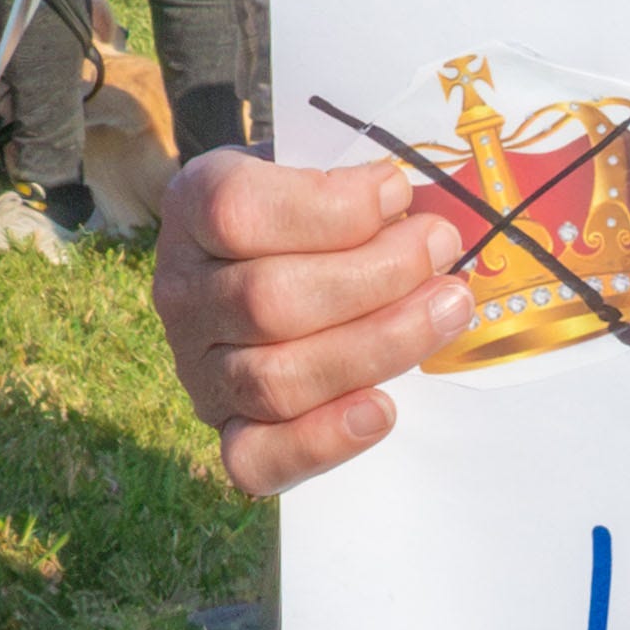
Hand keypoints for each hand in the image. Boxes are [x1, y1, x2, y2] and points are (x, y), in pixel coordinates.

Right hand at [150, 153, 475, 494]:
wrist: (264, 260)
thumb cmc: (305, 209)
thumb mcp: (311, 171)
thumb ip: (354, 190)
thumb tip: (425, 226)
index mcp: (193, 208)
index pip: (237, 212)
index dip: (328, 208)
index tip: (397, 191)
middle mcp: (182, 291)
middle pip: (267, 301)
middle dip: (377, 275)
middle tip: (442, 248)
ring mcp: (197, 368)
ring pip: (274, 380)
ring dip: (379, 345)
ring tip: (447, 309)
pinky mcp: (225, 427)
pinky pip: (255, 458)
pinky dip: (322, 440)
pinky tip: (382, 410)